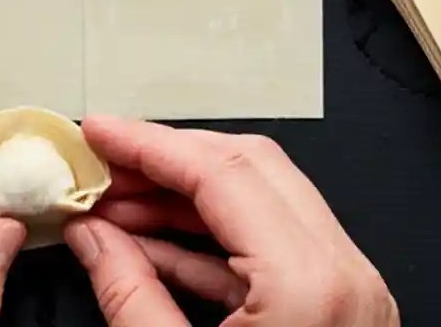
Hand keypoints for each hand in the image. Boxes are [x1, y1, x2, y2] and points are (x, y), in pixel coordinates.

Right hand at [64, 116, 398, 326]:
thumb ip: (127, 294)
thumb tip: (91, 235)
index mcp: (309, 287)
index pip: (222, 172)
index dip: (148, 144)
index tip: (98, 131)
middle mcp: (344, 278)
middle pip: (250, 169)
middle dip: (167, 159)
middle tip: (102, 163)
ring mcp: (350, 294)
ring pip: (263, 203)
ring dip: (186, 197)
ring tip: (115, 204)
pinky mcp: (340, 313)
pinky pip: (273, 251)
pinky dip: (212, 240)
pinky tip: (151, 241)